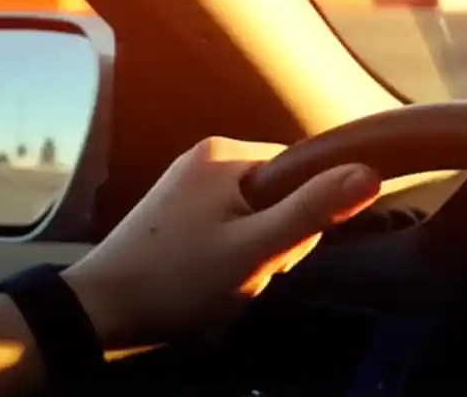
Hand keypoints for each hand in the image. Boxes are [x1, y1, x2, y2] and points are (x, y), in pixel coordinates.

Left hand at [61, 137, 379, 348]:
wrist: (95, 315)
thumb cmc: (176, 281)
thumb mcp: (255, 251)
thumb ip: (312, 212)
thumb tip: (371, 172)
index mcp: (225, 153)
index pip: (302, 174)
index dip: (302, 218)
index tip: (276, 251)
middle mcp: (205, 157)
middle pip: (279, 196)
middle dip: (274, 240)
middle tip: (244, 271)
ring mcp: (186, 184)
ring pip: (254, 217)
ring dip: (251, 253)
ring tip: (220, 279)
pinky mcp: (174, 211)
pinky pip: (227, 227)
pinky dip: (226, 256)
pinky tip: (205, 279)